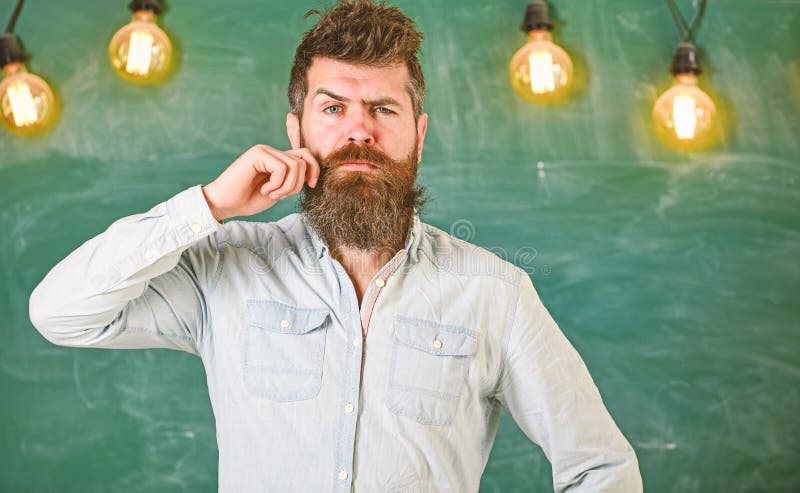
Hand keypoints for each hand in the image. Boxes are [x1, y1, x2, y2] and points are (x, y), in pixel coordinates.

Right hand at [201, 145, 319, 221]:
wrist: (224, 204)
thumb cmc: (248, 200)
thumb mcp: (278, 191)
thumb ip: (291, 181)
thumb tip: (312, 175)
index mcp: (277, 159)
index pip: (306, 155)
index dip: (314, 169)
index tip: (311, 185)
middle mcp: (272, 151)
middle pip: (303, 161)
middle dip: (298, 184)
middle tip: (281, 196)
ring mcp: (264, 150)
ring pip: (295, 165)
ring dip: (287, 186)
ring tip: (271, 194)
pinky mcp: (257, 154)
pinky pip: (282, 168)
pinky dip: (277, 185)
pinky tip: (264, 190)